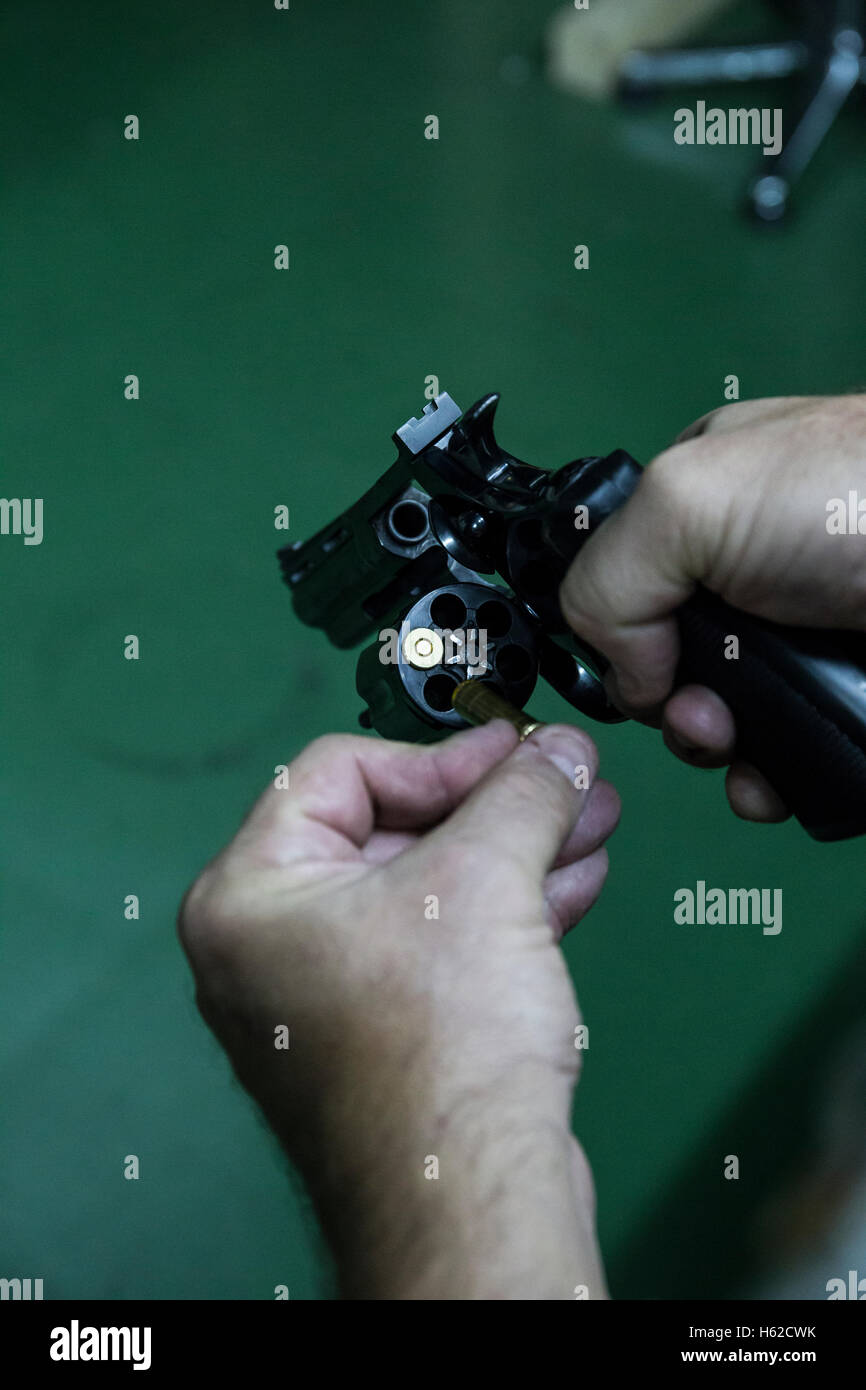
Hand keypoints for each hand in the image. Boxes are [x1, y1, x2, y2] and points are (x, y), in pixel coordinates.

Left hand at [179, 719, 619, 1298]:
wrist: (470, 1199)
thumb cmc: (438, 1050)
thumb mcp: (486, 877)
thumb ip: (522, 792)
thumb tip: (555, 750)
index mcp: (249, 894)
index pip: (338, 771)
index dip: (437, 752)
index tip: (513, 747)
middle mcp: (271, 946)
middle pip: (389, 829)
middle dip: (493, 803)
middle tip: (562, 779)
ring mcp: (326, 1000)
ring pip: (428, 890)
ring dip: (515, 851)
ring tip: (589, 822)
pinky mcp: (384, 1041)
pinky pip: (442, 947)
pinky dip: (506, 911)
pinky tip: (573, 882)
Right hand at [560, 394, 865, 822]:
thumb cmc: (853, 499)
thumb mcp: (689, 498)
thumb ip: (611, 577)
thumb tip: (627, 673)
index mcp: (704, 501)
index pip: (624, 580)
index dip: (618, 636)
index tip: (641, 670)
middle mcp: (750, 572)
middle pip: (669, 662)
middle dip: (671, 704)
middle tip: (704, 711)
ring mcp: (804, 637)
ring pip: (726, 719)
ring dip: (716, 752)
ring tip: (741, 749)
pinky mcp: (847, 695)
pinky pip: (787, 753)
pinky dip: (769, 779)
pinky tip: (775, 782)